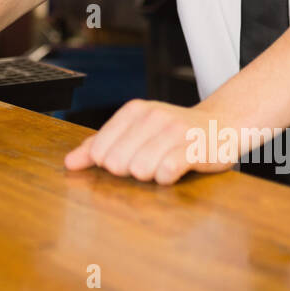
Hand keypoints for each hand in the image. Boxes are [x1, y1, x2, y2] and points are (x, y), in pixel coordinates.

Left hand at [64, 99, 236, 183]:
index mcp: (134, 111)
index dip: (109, 163)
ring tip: (162, 165)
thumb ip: (99, 145)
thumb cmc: (172, 132)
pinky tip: (173, 172)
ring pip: (139, 169)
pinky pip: (166, 173)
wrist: (221, 125)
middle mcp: (152, 116)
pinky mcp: (194, 149)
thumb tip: (69, 163)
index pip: (99, 149)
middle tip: (148, 162)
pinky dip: (165, 179)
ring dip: (149, 176)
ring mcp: (174, 131)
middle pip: (116, 163)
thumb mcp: (134, 130)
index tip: (126, 159)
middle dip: (128, 171)